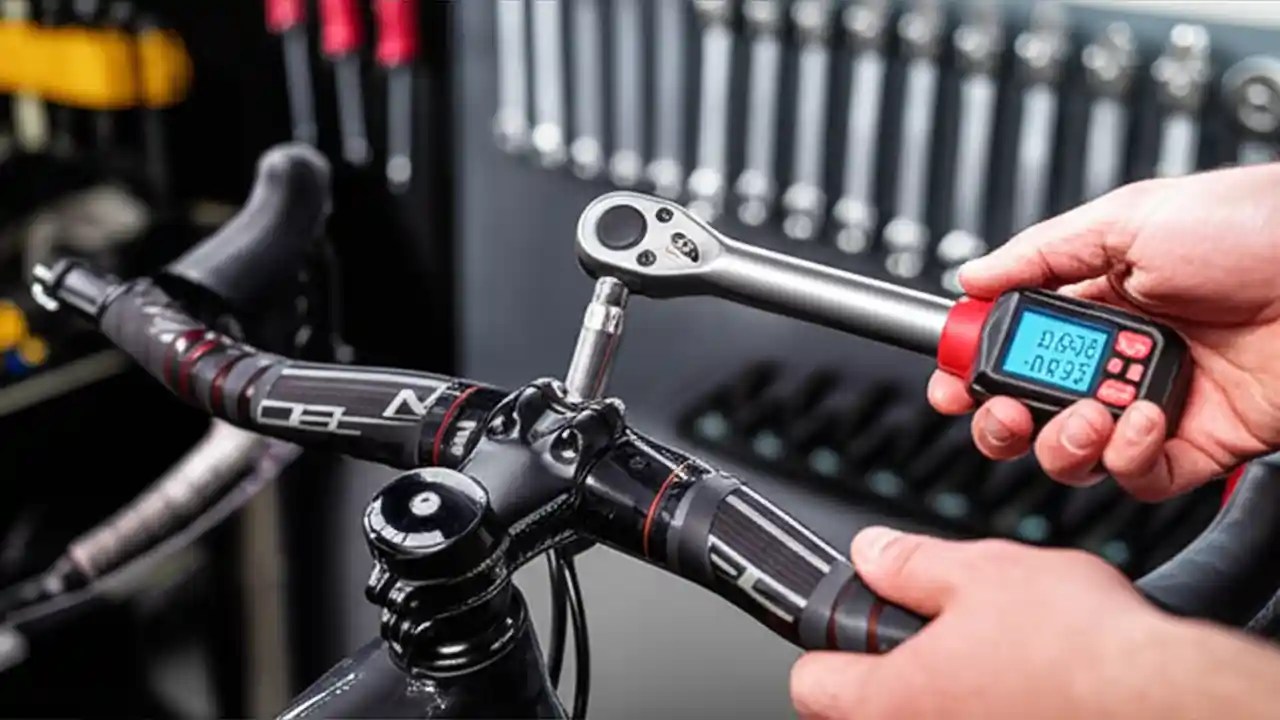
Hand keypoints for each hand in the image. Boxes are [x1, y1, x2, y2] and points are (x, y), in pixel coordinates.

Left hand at [790, 527, 1279, 719]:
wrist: (1169, 704)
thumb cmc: (1080, 647)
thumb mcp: (981, 572)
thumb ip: (910, 565)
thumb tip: (871, 553)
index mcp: (892, 699)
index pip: (810, 683)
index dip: (826, 649)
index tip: (848, 634)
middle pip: (861, 716)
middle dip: (888, 677)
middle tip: (931, 645)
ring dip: (946, 698)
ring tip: (991, 665)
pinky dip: (995, 709)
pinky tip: (1029, 693)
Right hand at [928, 165, 1279, 498]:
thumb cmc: (1256, 226)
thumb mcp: (1129, 219)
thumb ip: (1042, 253)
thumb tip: (973, 275)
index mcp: (1098, 300)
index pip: (1014, 346)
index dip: (971, 366)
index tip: (949, 376)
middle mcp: (1119, 357)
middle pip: (1030, 412)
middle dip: (1001, 419)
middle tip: (1002, 409)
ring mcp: (1155, 403)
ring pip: (1074, 454)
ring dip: (1064, 442)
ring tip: (1092, 410)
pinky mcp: (1198, 444)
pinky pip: (1138, 478)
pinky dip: (1126, 459)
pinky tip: (1142, 422)